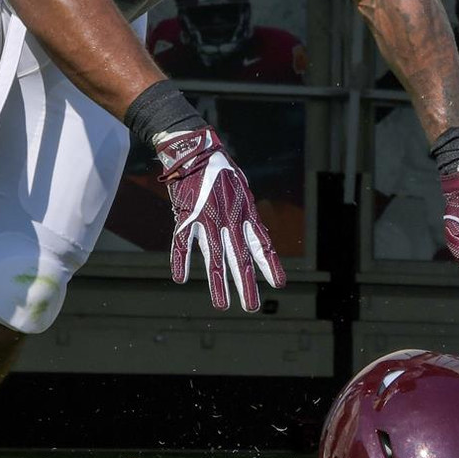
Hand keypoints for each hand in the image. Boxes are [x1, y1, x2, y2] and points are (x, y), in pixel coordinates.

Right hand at [155, 127, 284, 312]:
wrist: (196, 150)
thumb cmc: (221, 172)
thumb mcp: (243, 192)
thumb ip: (248, 216)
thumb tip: (256, 238)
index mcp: (245, 214)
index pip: (262, 244)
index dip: (270, 265)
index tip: (279, 284)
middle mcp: (229, 220)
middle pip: (239, 257)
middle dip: (246, 284)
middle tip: (251, 306)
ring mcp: (207, 219)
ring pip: (214, 257)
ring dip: (218, 283)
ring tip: (222, 305)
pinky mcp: (186, 216)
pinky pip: (182, 243)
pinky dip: (180, 261)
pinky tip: (180, 279)